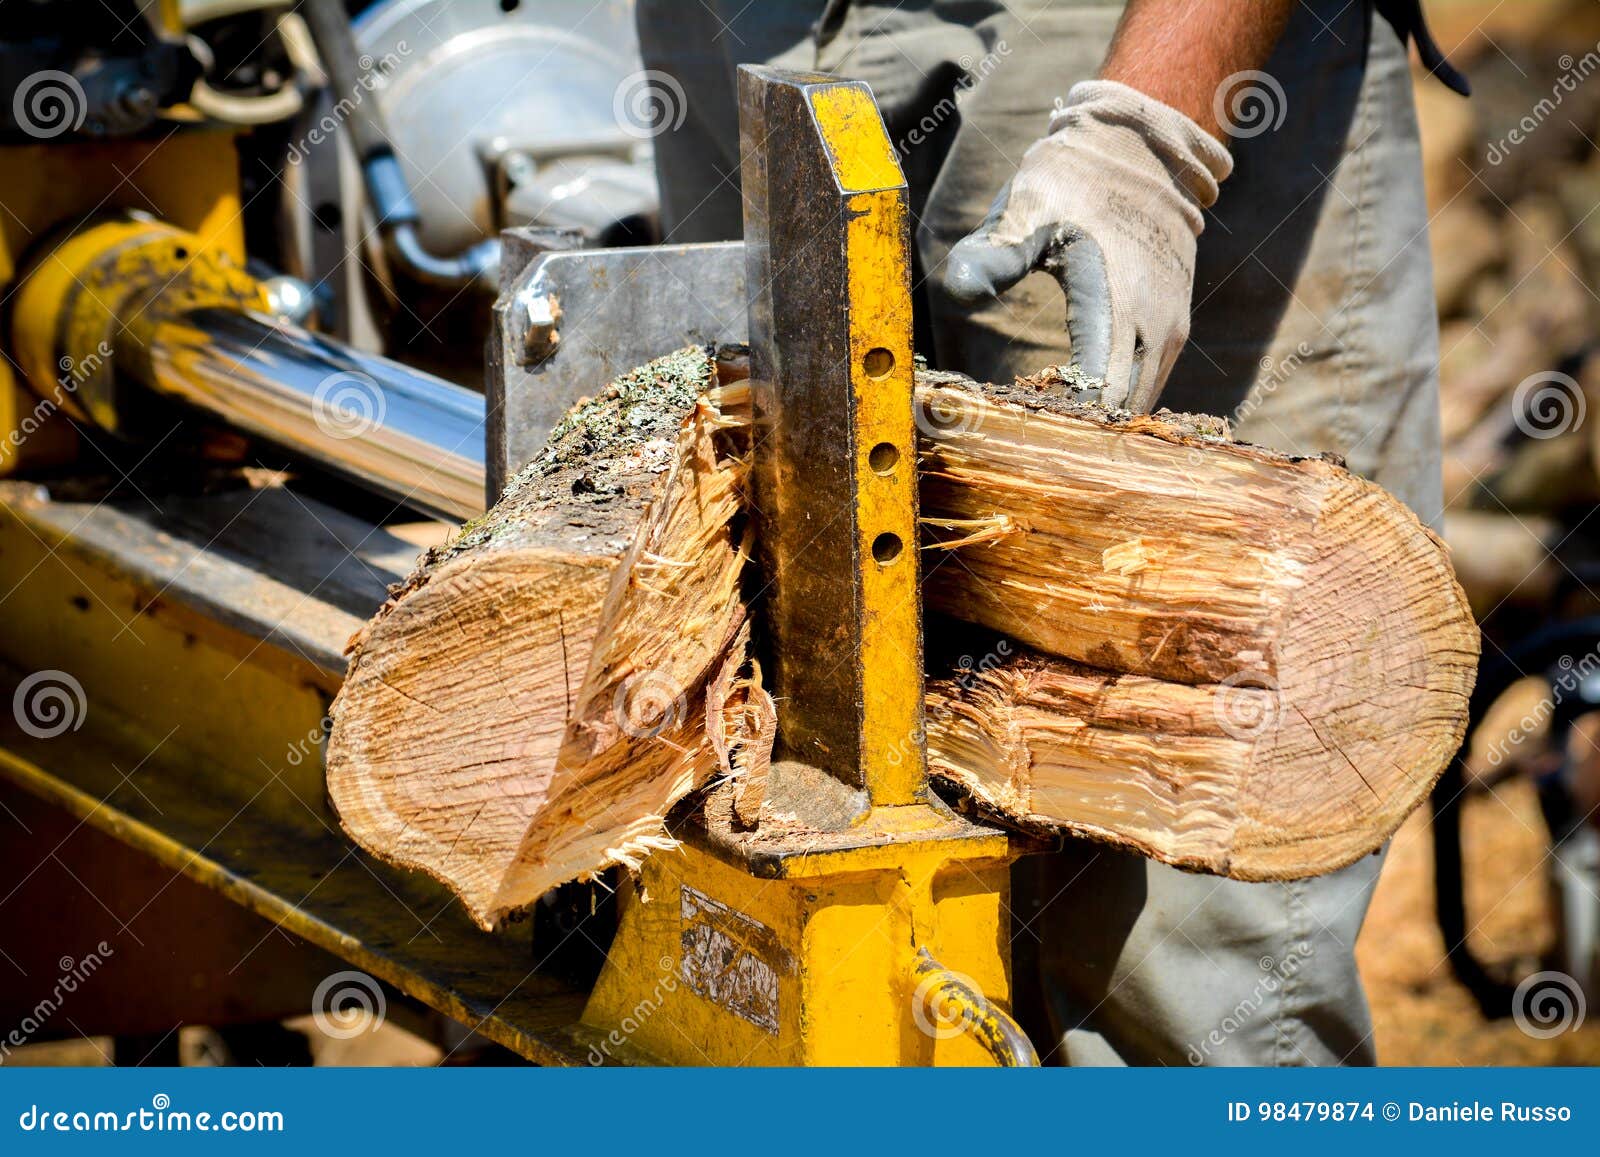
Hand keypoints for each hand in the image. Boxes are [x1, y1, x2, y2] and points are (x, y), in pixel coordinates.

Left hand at [944, 81, 1230, 411]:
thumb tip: (956, 286)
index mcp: (1117, 303)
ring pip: (1140, 403)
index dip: (1065, 428)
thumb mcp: (1026, 206)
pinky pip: (1149, 384)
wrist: (1142, 144)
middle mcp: (1156, 325)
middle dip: (1080, 436)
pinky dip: (1117, 402)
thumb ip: (993, 254)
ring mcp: (1172, 328)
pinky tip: (1076, 411)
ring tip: (1050, 437)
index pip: (1097, 395)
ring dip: (1101, 424)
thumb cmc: (1074, 176)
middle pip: (1121, 412)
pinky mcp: (1174, 327)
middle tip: (1030, 453)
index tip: (1026, 442)